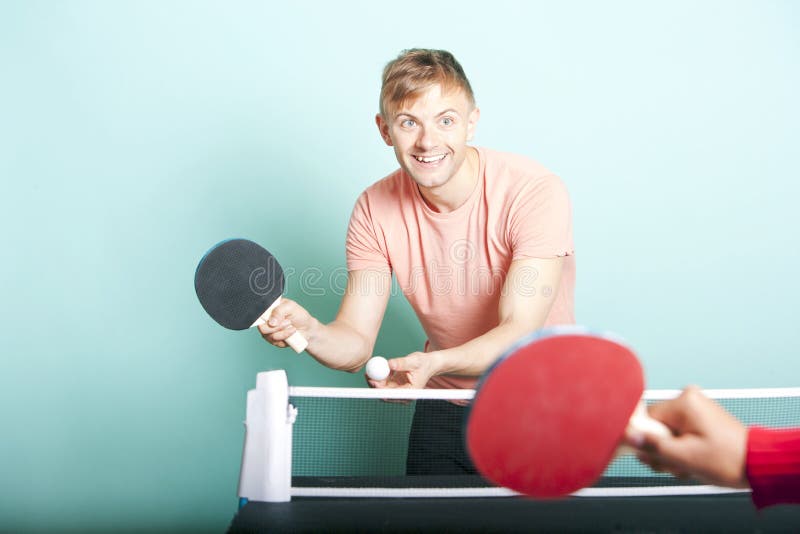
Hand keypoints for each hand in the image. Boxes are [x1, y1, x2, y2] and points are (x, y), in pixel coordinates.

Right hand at [256, 298, 314, 348]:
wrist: (307, 328)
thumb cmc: (298, 315)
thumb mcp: (290, 306)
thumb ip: (279, 311)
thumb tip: (271, 322)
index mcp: (268, 309)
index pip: (258, 313)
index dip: (264, 317)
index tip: (274, 317)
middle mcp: (266, 320)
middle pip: (262, 327)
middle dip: (277, 326)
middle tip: (287, 322)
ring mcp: (269, 331)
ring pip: (268, 335)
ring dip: (282, 331)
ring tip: (291, 326)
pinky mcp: (273, 340)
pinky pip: (275, 341)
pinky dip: (285, 336)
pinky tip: (291, 332)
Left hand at [366, 352, 435, 389]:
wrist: (428, 363)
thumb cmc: (424, 363)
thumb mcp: (414, 361)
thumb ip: (401, 363)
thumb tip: (389, 364)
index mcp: (410, 392)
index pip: (393, 394)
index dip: (382, 390)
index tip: (373, 382)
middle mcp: (404, 394)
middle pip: (385, 394)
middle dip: (375, 386)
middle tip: (368, 375)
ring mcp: (399, 391)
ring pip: (382, 389)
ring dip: (375, 381)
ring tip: (369, 371)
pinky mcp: (395, 386)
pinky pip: (384, 384)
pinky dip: (379, 377)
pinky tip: (375, 370)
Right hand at [624, 385, 748, 487]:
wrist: (757, 464)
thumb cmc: (727, 459)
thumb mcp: (684, 457)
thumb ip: (653, 445)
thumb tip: (628, 435)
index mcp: (684, 403)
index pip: (647, 419)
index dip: (649, 441)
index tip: (659, 456)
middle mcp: (689, 398)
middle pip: (656, 426)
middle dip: (663, 449)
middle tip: (679, 464)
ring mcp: (696, 406)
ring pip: (667, 432)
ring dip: (673, 451)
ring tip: (689, 464)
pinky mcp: (700, 416)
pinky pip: (678, 431)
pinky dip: (682, 448)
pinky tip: (694, 459)